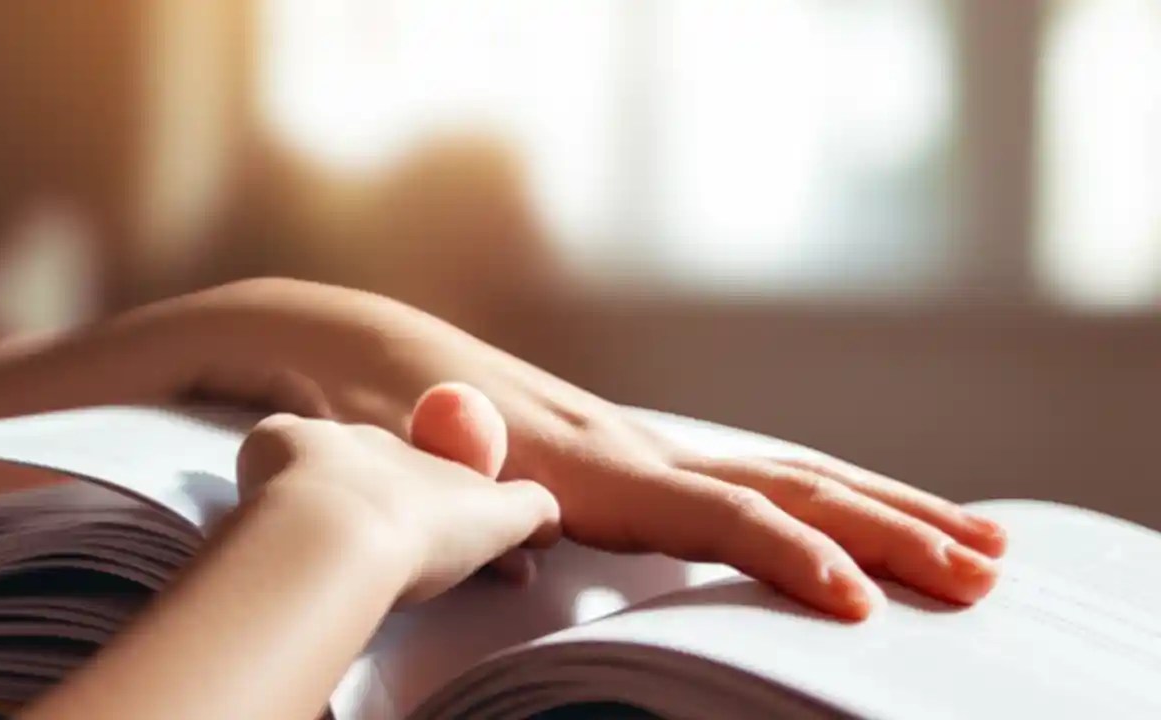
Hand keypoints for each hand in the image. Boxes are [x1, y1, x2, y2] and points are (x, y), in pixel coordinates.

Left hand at [184, 279, 1004, 619]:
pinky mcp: (630, 453)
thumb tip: (493, 482)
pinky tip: (856, 514)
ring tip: (969, 541)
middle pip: (784, 484)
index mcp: (584, 461)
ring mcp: (637, 444)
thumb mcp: (392, 444)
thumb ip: (449, 460)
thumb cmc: (371, 410)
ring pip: (785, 473)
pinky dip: (820, 497)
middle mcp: (630, 447)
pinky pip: (749, 476)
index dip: (786, 555)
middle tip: (982, 569)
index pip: (712, 509)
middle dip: (884, 528)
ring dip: (880, 508)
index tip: (859, 599)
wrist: (359, 350)